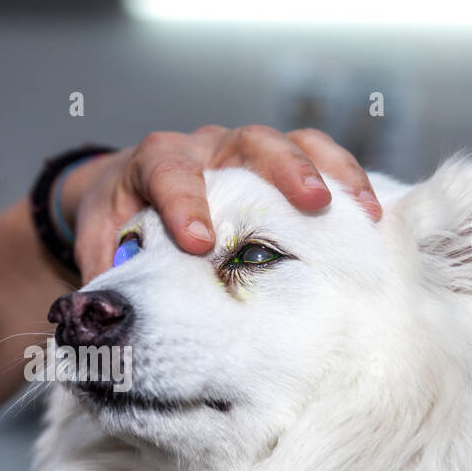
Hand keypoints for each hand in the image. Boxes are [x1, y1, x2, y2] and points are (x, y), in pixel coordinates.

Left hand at [59, 126, 381, 280]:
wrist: (122, 193)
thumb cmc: (113, 226)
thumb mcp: (100, 248)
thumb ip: (106, 279)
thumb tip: (103, 327)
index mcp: (154, 163)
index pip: (170, 172)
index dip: (186, 202)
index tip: (200, 241)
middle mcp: (204, 147)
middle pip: (245, 143)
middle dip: (278, 171)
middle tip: (309, 202)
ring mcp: (242, 152)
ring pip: (288, 143)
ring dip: (325, 173)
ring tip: (356, 210)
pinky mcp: (273, 164)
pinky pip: (315, 157)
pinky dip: (343, 180)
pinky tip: (371, 215)